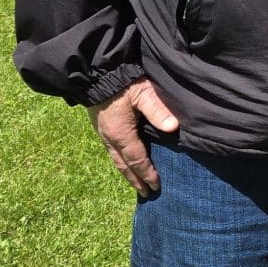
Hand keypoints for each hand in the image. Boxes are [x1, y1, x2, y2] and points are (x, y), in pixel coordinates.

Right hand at [89, 78, 179, 197]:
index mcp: (121, 135)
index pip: (137, 160)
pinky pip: (111, 150)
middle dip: (136, 180)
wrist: (94, 73)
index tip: (156, 186)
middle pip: (124, 165)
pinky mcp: (100, 127)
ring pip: (115, 159)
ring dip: (126, 172)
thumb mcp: (143, 93)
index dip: (147, 174)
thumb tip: (173, 128)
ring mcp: (102, 133)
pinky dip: (120, 160)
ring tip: (135, 183)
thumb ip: (157, 110)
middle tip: (146, 194)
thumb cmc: (121, 82)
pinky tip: (124, 160)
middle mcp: (109, 138)